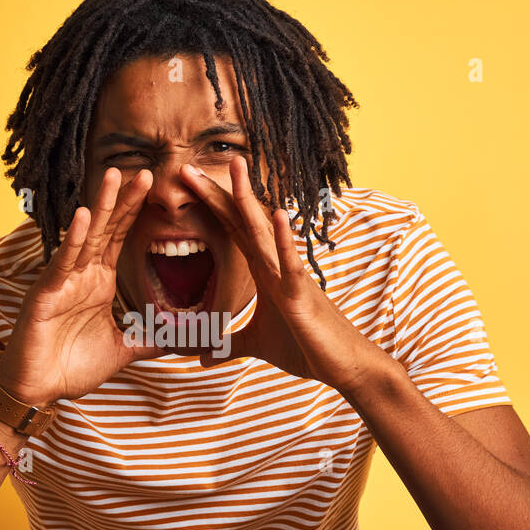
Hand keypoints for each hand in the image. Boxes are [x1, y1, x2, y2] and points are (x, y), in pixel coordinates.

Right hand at [0, 167, 165, 406]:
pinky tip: (83, 217)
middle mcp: (81, 275)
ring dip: (100, 206)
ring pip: (84, 237)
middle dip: (124, 200)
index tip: (154, 186)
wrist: (37, 390)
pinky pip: (62, 263)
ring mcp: (62, 281)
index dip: (135, 212)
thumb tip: (180, 339)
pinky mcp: (46, 294)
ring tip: (113, 176)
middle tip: (146, 171)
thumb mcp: (121, 351)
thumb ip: (148, 341)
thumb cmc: (70, 367)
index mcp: (98, 282)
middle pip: (106, 229)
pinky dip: (72, 240)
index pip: (119, 238)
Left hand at [179, 157, 385, 395]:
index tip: (186, 182)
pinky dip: (283, 240)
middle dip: (216, 194)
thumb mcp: (257, 345)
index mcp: (264, 271)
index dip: (210, 206)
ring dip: (248, 199)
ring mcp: (289, 276)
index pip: (232, 230)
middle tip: (187, 166)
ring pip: (263, 232)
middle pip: (241, 221)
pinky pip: (291, 263)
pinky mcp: (301, 295)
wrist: (343, 364)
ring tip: (235, 166)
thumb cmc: (306, 347)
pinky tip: (277, 214)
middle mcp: (275, 264)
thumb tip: (204, 357)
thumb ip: (229, 345)